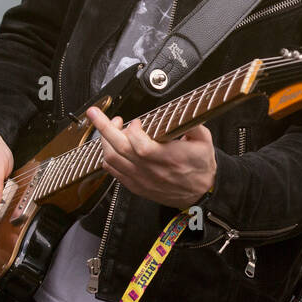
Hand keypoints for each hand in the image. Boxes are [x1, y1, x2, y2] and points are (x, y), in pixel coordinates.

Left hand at [85, 105, 216, 209]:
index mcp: (170, 159)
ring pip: (112, 160)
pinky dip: (107, 156)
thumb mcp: (204, 141)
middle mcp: (153, 171)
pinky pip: (113, 171)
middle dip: (104, 128)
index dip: (134, 131)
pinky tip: (110, 146)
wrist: (200, 192)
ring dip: (105, 140)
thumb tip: (178, 109)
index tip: (136, 121)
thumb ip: (191, 123)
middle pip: (120, 150)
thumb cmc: (200, 166)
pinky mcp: (136, 186)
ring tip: (109, 128)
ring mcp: (142, 180)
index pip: (142, 147)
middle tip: (97, 114)